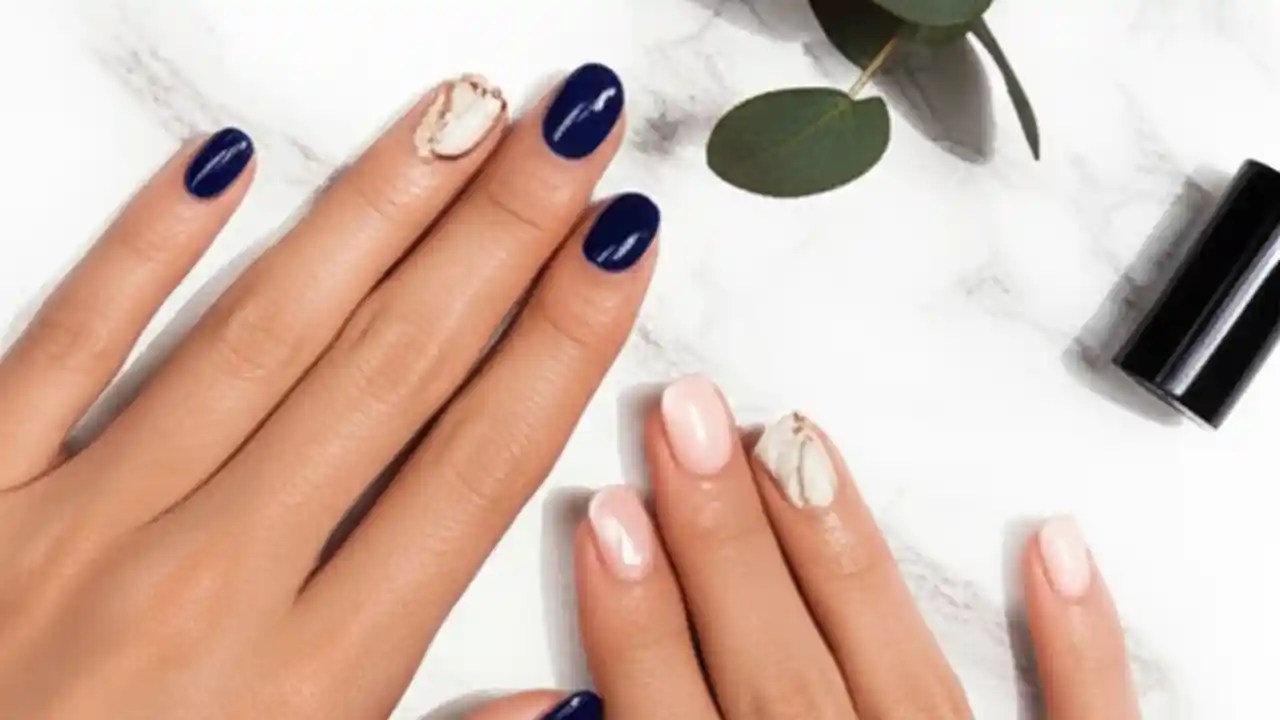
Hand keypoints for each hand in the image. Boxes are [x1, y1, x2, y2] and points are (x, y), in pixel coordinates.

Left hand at [0, 65, 651, 718]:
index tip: (620, 245)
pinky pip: (66, 345)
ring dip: (377, 214)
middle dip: (503, 234)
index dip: (563, 342)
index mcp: (308, 681)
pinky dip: (143, 249)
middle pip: (396, 368)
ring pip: (264, 331)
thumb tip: (568, 707)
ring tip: (459, 121)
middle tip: (570, 134)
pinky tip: (220, 164)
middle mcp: (207, 582)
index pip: (476, 468)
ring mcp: (80, 525)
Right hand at [561, 376, 1140, 719]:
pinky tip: (1054, 547)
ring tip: (796, 442)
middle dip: (724, 541)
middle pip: (777, 674)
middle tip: (687, 420)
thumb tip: (557, 712)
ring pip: (899, 676)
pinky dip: (1075, 646)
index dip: (635, 618)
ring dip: (840, 557)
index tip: (607, 512)